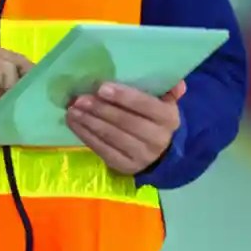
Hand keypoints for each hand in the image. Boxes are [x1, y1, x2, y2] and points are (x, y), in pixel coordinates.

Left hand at [66, 80, 186, 174]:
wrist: (162, 154)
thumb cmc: (157, 119)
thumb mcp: (166, 104)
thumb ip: (169, 91)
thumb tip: (177, 83)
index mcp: (168, 119)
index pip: (145, 106)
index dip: (123, 97)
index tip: (101, 88)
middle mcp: (157, 139)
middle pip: (125, 122)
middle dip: (100, 109)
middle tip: (80, 98)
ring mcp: (141, 156)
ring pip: (112, 137)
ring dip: (89, 122)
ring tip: (73, 109)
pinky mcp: (125, 166)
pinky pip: (103, 150)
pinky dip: (85, 135)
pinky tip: (74, 122)